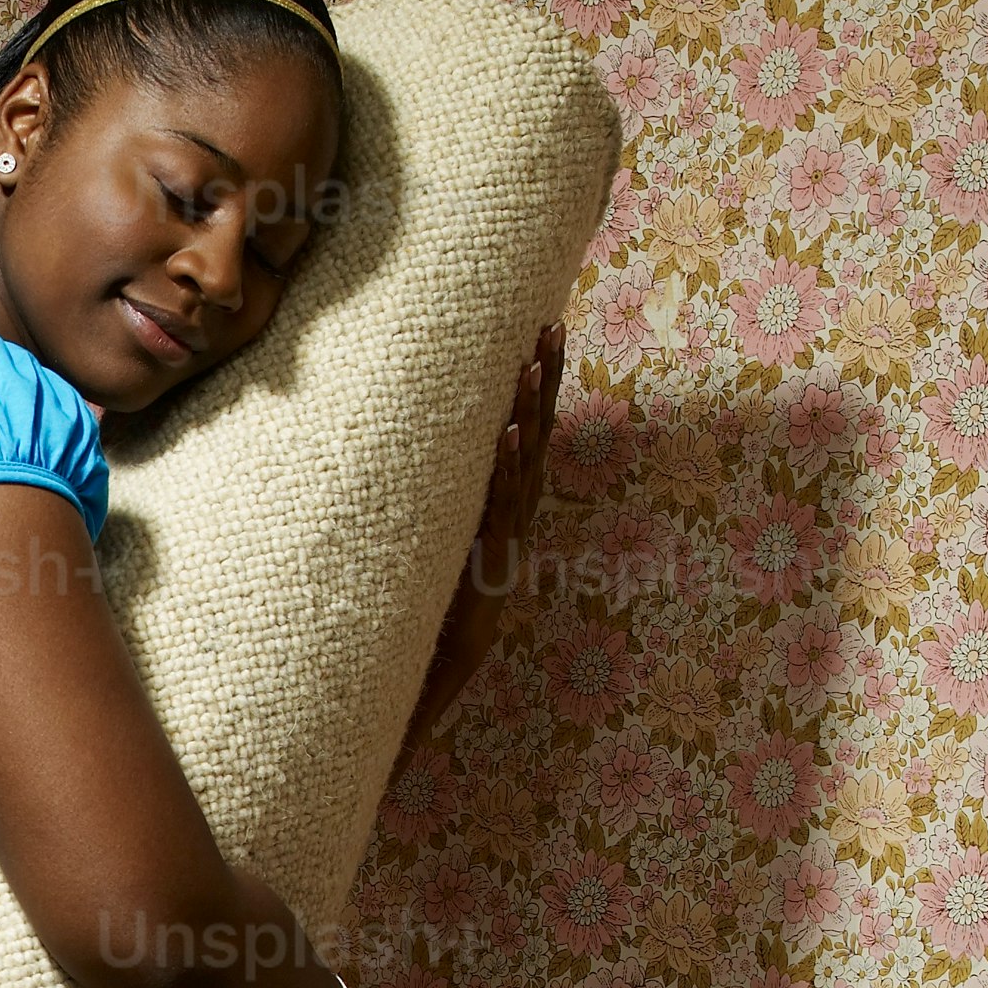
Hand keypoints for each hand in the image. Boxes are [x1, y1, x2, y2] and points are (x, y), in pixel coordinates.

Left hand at [400, 323, 563, 762]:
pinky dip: (502, 469)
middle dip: (546, 381)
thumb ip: (452, 498)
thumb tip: (437, 453)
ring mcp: (508, 533)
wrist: (449, 660)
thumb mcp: (447, 534)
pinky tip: (501, 435)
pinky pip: (499, 504)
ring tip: (527, 366)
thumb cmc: (439, 595)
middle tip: (550, 327)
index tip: (543, 335)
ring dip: (526, 414)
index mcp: (513, 502)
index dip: (540, 386)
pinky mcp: (491, 555)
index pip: (530, 432)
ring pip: (524, 463)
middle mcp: (518, 511)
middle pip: (537, 435)